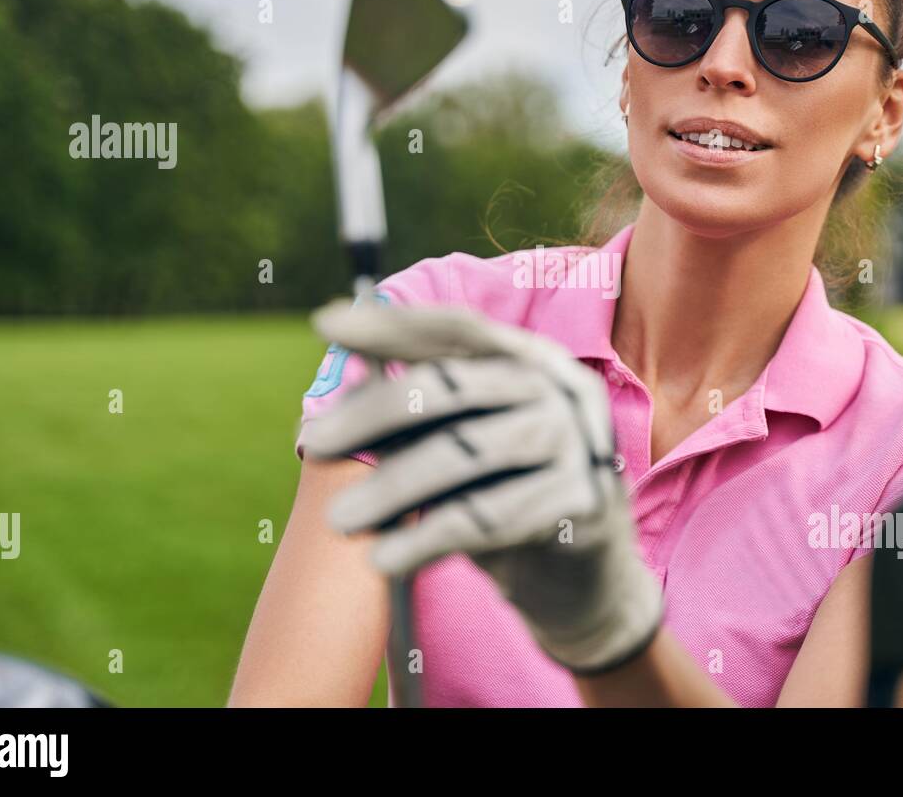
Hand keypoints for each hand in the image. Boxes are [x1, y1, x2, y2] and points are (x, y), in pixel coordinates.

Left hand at [301, 298, 664, 674]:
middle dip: (375, 412)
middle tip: (318, 444)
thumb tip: (343, 379)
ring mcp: (577, 440)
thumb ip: (414, 414)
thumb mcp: (462, 446)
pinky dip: (428, 538)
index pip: (456, 329)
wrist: (584, 579)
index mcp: (531, 358)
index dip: (392, 324)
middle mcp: (560, 387)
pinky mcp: (582, 499)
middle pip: (453, 386)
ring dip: (392, 486)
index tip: (327, 323)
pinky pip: (490, 517)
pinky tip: (385, 558)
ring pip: (465, 453)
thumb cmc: (508, 497)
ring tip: (338, 520)